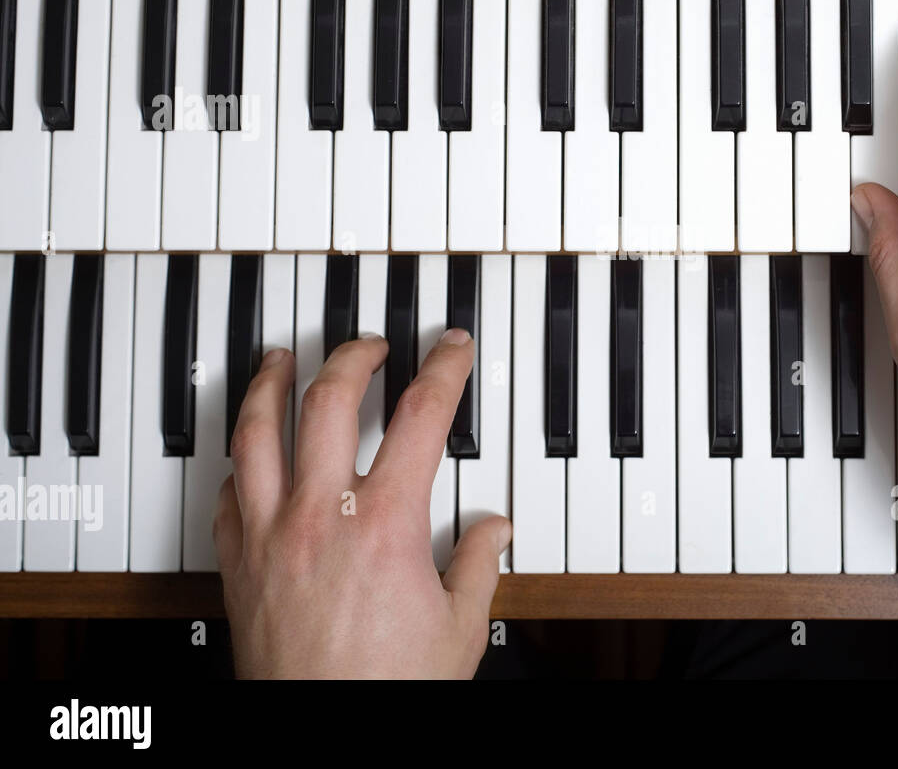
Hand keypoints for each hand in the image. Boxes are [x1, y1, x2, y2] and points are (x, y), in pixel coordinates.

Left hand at [213, 330, 510, 677]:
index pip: (421, 416)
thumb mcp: (460, 628)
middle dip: (353, 356)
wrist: (325, 734)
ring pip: (257, 432)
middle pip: (328, 400)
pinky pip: (227, 491)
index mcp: (385, 523)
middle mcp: (321, 515)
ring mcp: (271, 535)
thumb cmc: (389, 688)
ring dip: (271, 383)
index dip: (442, 369)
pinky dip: (239, 459)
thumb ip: (481, 566)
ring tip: (281, 359)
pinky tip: (249, 450)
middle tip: (371, 344)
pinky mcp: (238, 564)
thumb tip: (495, 531)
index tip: (450, 347)